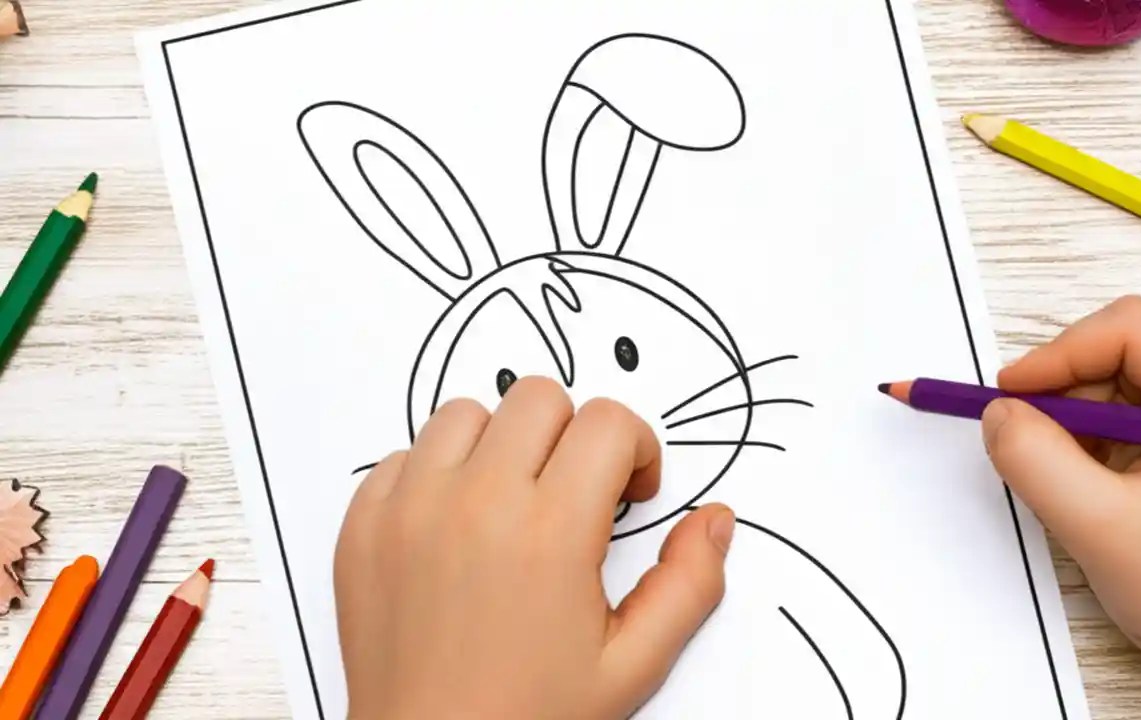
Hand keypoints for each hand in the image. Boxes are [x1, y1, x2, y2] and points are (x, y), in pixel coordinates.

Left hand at [333, 377, 735, 719]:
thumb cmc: (524, 719)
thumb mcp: (630, 666)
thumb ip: (688, 586)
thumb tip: (714, 520)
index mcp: (550, 533)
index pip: (608, 422)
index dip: (636, 449)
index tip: (629, 490)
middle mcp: (475, 504)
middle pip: (539, 398)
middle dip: (573, 437)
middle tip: (574, 496)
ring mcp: (409, 509)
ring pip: (467, 413)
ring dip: (500, 445)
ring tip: (511, 504)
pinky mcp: (362, 524)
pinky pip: (404, 454)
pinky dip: (436, 475)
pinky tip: (456, 527)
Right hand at [980, 296, 1140, 719]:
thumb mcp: (1100, 530)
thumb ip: (1036, 461)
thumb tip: (998, 411)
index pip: (1131, 329)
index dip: (1059, 353)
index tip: (1011, 395)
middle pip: (1124, 350)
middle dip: (1065, 392)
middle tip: (1028, 444)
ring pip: (1124, 380)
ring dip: (1079, 419)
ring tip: (1075, 481)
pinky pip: (1135, 411)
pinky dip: (1098, 438)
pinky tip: (1098, 484)